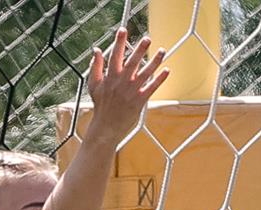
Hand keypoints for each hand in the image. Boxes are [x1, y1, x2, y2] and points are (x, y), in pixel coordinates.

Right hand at [84, 28, 167, 142]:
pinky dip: (159, 79)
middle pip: (132, 61)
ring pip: (145, 72)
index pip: (115, 55)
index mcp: (110, 77)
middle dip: (140, 49)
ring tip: (162, 51)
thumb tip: (96, 51)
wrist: (106, 127)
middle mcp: (122, 82)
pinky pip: (151, 87)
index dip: (119, 42)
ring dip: (155, 61)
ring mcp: (131, 91)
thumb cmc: (101, 106)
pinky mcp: (139, 100)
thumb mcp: (94, 85)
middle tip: (147, 39)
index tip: (123, 30)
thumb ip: (95, 67)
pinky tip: (166, 71)